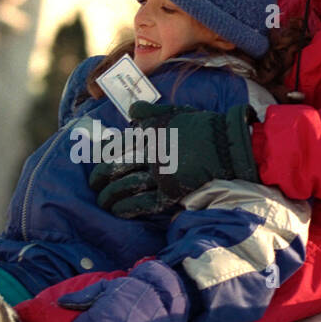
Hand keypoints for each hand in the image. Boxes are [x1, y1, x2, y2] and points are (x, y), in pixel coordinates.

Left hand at [89, 102, 259, 217]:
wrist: (227, 145)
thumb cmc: (203, 126)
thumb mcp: (174, 111)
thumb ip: (149, 112)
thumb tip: (131, 110)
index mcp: (150, 134)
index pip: (120, 145)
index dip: (105, 155)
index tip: (98, 161)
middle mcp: (151, 154)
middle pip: (117, 166)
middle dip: (101, 176)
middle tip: (93, 184)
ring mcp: (160, 173)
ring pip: (127, 185)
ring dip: (110, 195)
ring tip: (102, 201)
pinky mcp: (171, 191)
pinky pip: (144, 202)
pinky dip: (129, 208)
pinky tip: (117, 211)